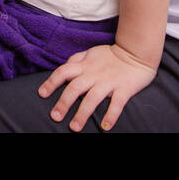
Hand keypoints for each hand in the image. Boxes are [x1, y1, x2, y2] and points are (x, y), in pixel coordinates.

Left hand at [37, 42, 157, 131]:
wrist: (136, 52)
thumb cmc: (110, 55)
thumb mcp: (90, 53)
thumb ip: (76, 60)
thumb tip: (64, 67)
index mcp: (84, 65)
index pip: (63, 72)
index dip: (51, 82)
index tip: (42, 94)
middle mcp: (94, 74)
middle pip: (75, 88)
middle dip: (63, 103)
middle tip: (55, 116)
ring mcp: (109, 82)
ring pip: (92, 98)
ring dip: (82, 113)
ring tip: (74, 127)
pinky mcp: (124, 88)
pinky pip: (117, 103)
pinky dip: (111, 115)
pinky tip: (104, 127)